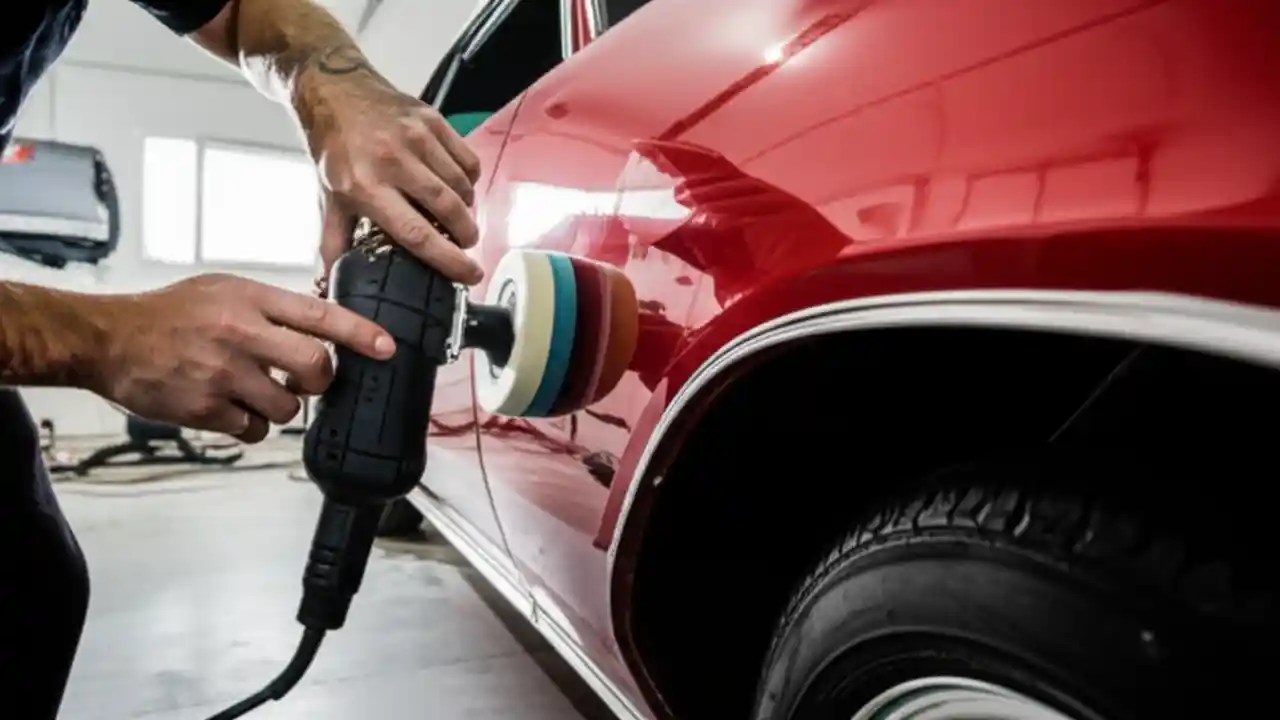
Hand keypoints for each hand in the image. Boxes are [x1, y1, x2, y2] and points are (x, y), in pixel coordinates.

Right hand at [91, 274, 395, 442]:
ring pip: (288, 407)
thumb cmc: (169, 314)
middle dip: (321, 381)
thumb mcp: (225, 290)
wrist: (109, 339)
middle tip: (307, 379)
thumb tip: (320, 326)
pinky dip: (250, 425)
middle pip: (316, 367)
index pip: (320, 315)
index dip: (361, 333)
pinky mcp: (205, 408)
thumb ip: (272, 307)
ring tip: (254, 390)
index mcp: (250, 300)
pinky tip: (231, 406)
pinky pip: (254, 429)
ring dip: (281, 406)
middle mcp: (241, 335)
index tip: (387, 347)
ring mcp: (223, 374)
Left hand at [299, 60, 483, 286]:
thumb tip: (331, 286)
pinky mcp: (432, 120)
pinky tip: (458, 185)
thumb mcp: (328, 199)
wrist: (334, 90)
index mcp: (365, 186)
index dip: (448, 260)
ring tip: (459, 216)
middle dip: (465, 234)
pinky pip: (467, 160)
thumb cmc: (334, 149)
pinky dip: (469, 179)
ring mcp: (416, 136)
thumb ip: (333, 245)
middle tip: (465, 244)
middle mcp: (392, 160)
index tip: (470, 274)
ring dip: (467, 208)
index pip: (417, 233)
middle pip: (447, 209)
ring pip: (461, 185)